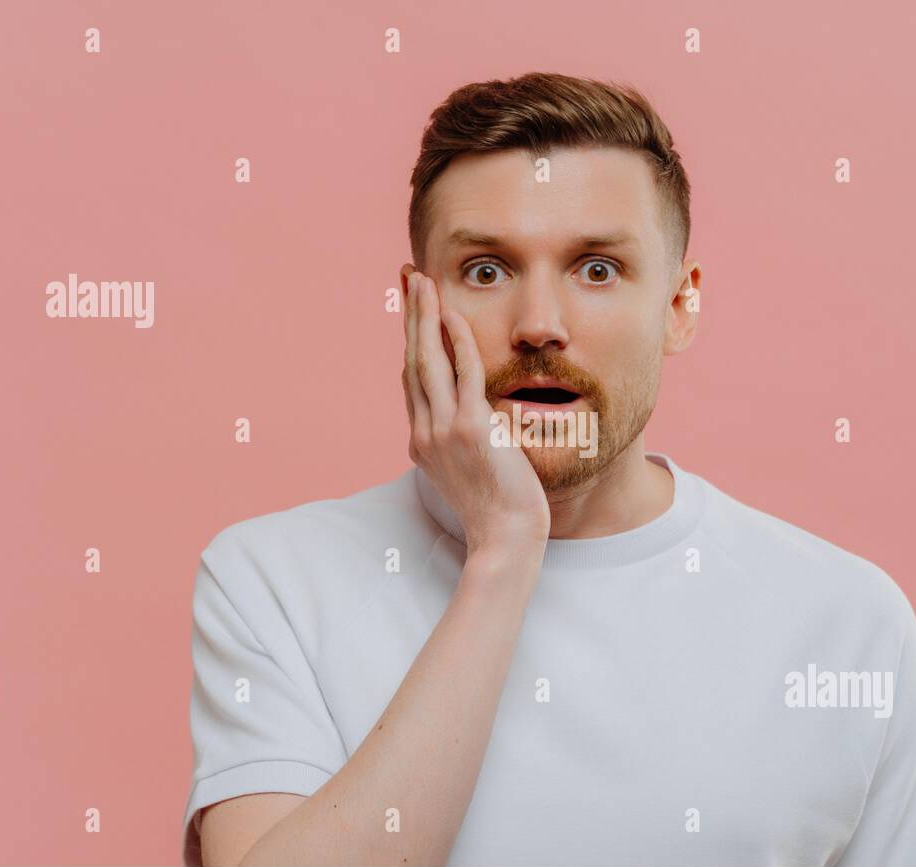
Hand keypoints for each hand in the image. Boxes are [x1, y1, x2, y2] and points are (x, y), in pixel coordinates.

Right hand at [402, 271, 550, 555]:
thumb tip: (479, 416)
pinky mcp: (470, 429)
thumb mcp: (473, 470)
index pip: (413, 379)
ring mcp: (443, 430)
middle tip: (410, 277)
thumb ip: (468, 439)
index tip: (413, 309)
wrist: (505, 538)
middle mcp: (425, 432)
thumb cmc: (500, 510)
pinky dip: (456, 341)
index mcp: (422, 442)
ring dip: (424, 316)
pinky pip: (462, 373)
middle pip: (412, 361)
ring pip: (427, 361)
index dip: (411, 340)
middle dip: (410, 316)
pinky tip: (453, 314)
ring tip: (423, 281)